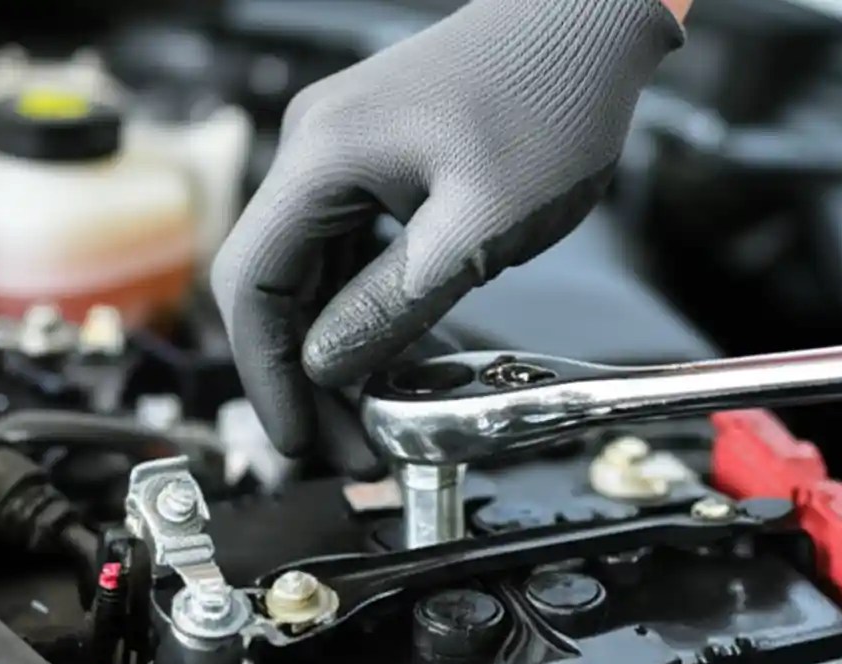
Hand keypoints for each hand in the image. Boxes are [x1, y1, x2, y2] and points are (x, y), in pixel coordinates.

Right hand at [211, 0, 682, 454]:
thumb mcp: (479, 224)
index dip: (267, 376)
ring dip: (336, 345)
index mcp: (322, 158)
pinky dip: (363, 303)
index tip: (299, 440)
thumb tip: (326, 367)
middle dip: (306, 375)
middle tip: (353, 443)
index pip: (252, 286)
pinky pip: (347, 246)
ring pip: (311, 272)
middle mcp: (313, 148)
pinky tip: (396, 350)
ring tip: (377, 413)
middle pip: (275, 285)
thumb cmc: (549, 100)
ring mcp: (341, 151)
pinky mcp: (374, 158)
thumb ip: (394, 302)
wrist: (588, 19)